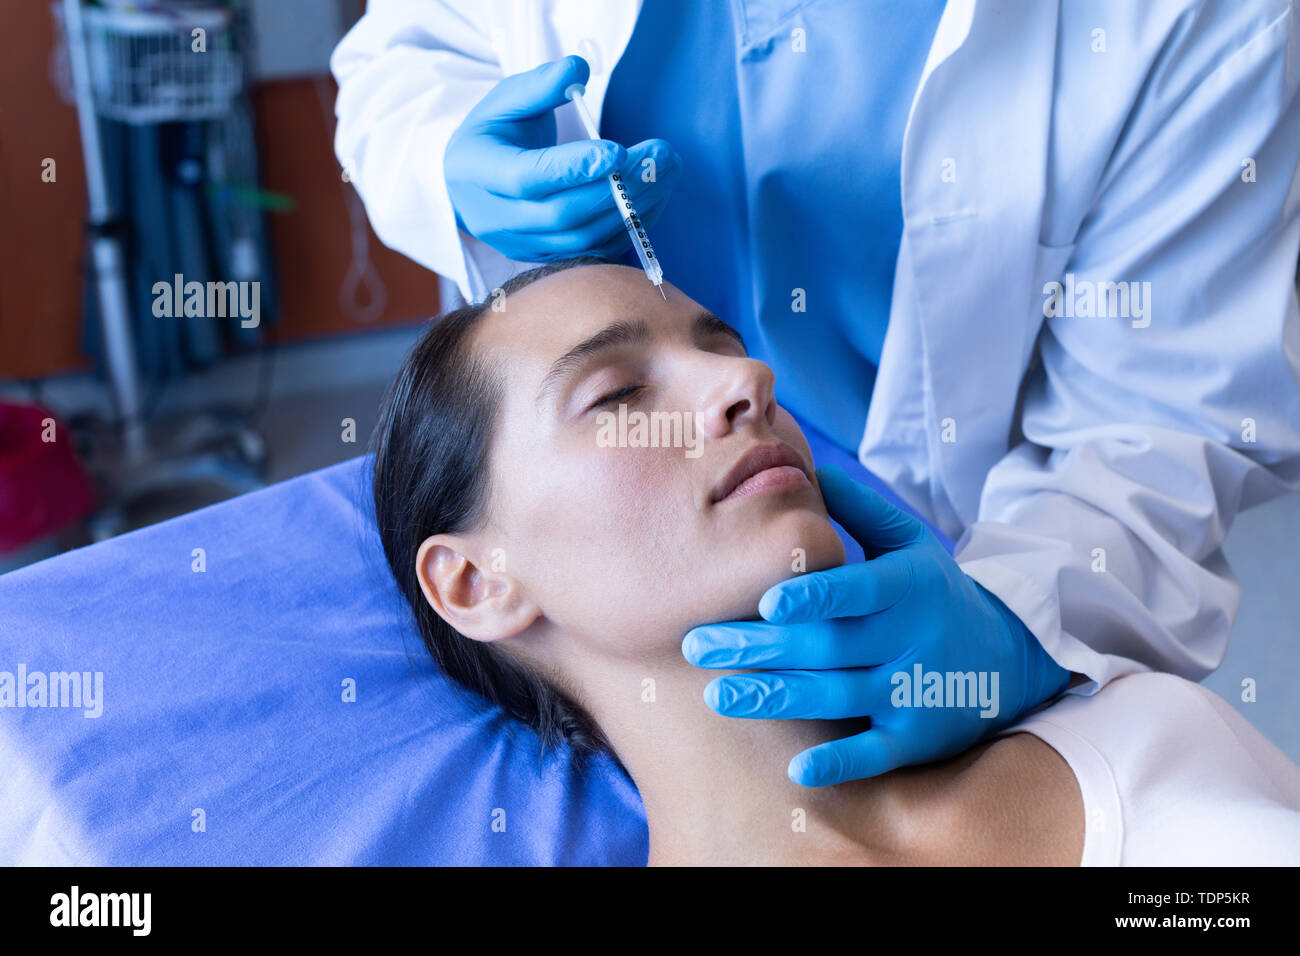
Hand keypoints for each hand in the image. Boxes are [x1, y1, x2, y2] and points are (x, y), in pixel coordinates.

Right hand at [444, 55, 679, 262]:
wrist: (471, 187)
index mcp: (478, 171)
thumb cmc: (492, 136)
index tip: (618, 151)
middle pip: (561, 214)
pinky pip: (594, 251)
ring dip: (632, 207)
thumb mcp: (504, 101)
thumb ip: (538, 86)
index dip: (572, 168)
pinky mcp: (547, 257)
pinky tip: (655, 196)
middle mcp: (497, 218)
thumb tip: (577, 67)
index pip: (525, 178)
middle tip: (660, 156)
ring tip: (666, 172)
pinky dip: (629, 226)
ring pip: (583, 239)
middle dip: (616, 187)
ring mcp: (522, 245)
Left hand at [682, 464, 1070, 786]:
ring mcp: (912, 691)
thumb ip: (861, 509)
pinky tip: (797, 772)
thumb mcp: (912, 542)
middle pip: (827, 646)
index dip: (815, 598)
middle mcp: (909, 639)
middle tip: (697, 646)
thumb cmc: (935, 591)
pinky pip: (875, 753)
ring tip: (719, 695)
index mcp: (905, 587)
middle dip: (760, 647)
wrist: (1008, 654)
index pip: (857, 591)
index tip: (767, 601)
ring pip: (838, 697)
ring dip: (777, 697)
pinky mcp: (916, 736)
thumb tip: (811, 467)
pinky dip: (840, 763)